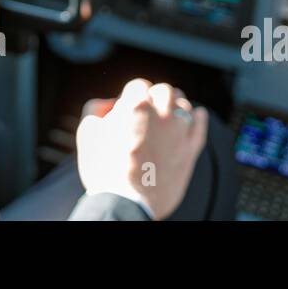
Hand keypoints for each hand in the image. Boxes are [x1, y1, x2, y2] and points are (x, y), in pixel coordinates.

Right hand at [75, 78, 208, 220]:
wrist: (124, 203)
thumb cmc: (102, 168)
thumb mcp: (87, 131)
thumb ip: (97, 107)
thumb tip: (111, 104)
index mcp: (136, 105)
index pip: (138, 85)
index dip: (130, 95)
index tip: (126, 106)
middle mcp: (161, 114)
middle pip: (164, 91)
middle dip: (154, 97)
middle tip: (146, 110)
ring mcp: (178, 132)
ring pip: (183, 105)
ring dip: (174, 106)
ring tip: (165, 116)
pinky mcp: (189, 151)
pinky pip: (200, 127)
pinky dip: (199, 118)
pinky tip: (198, 114)